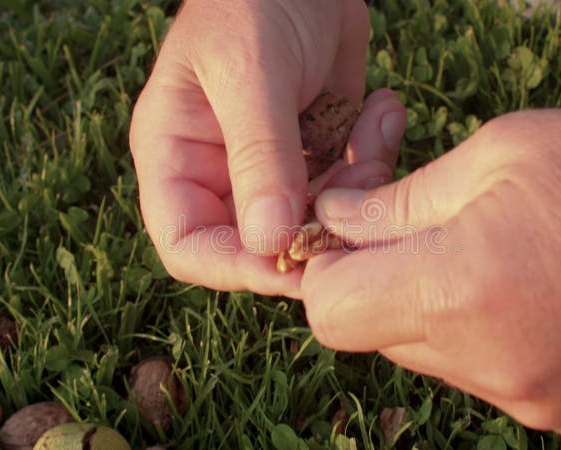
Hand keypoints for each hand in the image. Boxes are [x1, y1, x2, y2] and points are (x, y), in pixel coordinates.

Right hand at [129, 0, 405, 295]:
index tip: (293, 263)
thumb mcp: (249, 72)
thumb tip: (268, 243)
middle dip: (314, 232)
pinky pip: (347, 184)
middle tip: (359, 204)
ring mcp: (274, 164)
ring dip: (356, 191)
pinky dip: (373, 159)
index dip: (234, 267)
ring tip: (376, 128)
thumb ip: (258, 156)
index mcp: (177, 155)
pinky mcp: (318, 149)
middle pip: (259, 244)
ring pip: (314, 219)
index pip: (188, 245)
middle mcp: (221, 170)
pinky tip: (383, 110)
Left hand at [301, 108, 560, 434]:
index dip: (326, 271)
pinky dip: (479, 339)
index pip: (330, 311)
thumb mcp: (491, 156)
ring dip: (430, 311)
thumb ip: (393, 204)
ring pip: (427, 357)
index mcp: (461, 290)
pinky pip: (481, 378)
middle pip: (376, 335)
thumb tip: (333, 223)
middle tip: (416, 234)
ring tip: (482, 258)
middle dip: (379, 285)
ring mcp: (528, 398)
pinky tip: (522, 293)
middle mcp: (489, 362)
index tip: (348, 235)